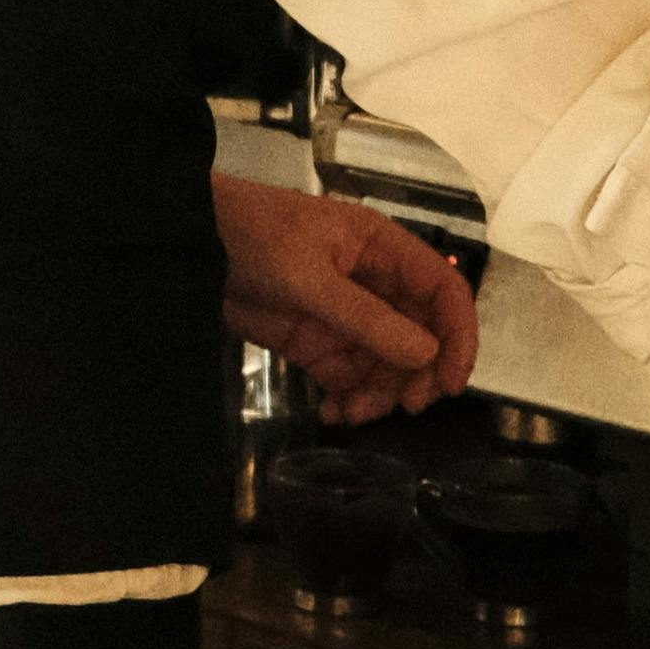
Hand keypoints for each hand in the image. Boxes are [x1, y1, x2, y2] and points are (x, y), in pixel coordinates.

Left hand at [216, 172, 477, 422]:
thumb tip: (426, 354)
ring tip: (354, 413)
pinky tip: (335, 413)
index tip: (452, 381)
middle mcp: (374, 284)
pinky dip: (350, 401)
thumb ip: (366, 317)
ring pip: (388, 365)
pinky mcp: (318, 343)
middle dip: (418, 375)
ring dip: (381, 395)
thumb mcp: (309, 275)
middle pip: (422, 336)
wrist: (191, 247)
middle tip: (406, 406)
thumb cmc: (252, 235)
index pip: (444, 291)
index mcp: (382, 249)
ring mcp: (347, 316)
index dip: (458, 335)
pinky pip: (351, 379)